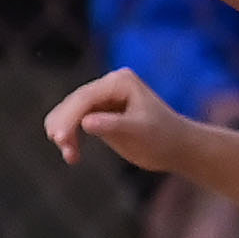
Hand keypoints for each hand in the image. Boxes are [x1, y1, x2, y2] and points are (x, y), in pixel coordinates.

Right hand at [46, 67, 195, 170]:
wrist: (178, 149)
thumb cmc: (164, 139)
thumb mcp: (140, 133)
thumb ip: (113, 126)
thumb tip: (85, 123)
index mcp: (119, 82)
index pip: (86, 98)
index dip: (69, 117)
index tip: (60, 138)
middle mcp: (108, 84)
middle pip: (75, 103)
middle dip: (65, 125)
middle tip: (60, 146)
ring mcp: (103, 97)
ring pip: (71, 111)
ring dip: (64, 131)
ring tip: (68, 155)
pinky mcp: (100, 111)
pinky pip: (76, 120)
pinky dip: (70, 135)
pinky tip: (71, 153)